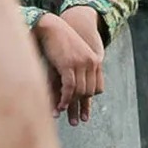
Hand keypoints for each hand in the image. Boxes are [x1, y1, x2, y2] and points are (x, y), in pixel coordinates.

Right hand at [34, 11, 102, 125]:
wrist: (50, 26)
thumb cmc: (59, 41)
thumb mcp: (74, 55)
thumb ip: (78, 70)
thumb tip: (75, 89)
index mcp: (95, 60)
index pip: (97, 87)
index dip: (90, 101)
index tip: (85, 113)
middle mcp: (91, 62)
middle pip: (89, 91)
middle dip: (81, 107)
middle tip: (76, 121)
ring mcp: (81, 63)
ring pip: (80, 91)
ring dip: (71, 105)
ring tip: (65, 115)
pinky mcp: (69, 64)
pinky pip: (70, 87)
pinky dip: (65, 98)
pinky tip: (61, 106)